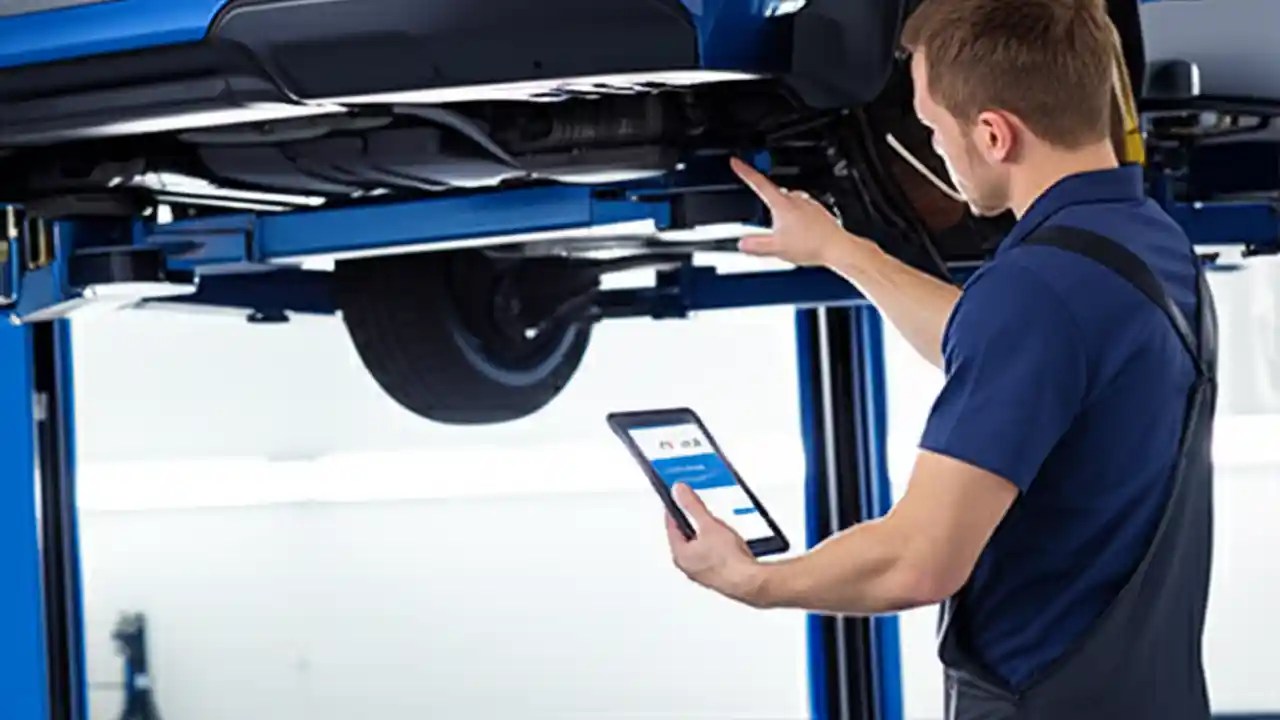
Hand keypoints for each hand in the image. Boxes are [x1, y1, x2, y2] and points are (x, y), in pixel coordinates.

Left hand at [665, 483, 768, 606]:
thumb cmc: (728, 560)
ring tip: (715, 527)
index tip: (677, 499)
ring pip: (698, 548)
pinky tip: (727, 543)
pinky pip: (710, 556)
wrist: (749, 581)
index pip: (671, 526)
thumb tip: (679, 492)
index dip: (674, 509)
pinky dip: (715, 547)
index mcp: (680, 554)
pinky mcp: (716, 576)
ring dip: (705, 535)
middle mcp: (688, 566)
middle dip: (691, 523)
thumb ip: (693, 506)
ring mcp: (702, 573)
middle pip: (685, 538)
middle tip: (696, 510)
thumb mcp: (709, 524)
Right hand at [731, 156, 857, 266]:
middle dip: (767, 203)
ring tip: (786, 234)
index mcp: (782, 204)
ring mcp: (808, 203)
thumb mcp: (776, 248)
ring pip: (788, 202)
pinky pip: (802, 209)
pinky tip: (800, 234)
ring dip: (783, 213)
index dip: (745, 171)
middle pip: (774, 194)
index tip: (736, 162)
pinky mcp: (818, 210)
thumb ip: (756, 245)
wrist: (836, 248)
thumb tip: (742, 243)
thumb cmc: (811, 245)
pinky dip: (797, 218)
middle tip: (766, 222)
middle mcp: (796, 199)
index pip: (758, 183)